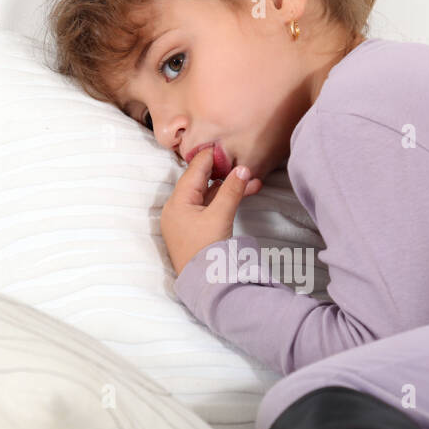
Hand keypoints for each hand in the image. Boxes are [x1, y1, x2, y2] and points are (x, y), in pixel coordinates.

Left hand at [161, 146, 262, 276]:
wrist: (204, 284)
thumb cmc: (206, 250)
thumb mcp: (220, 216)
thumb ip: (231, 190)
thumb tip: (242, 169)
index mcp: (177, 202)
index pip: (194, 171)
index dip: (210, 157)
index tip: (224, 145)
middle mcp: (177, 209)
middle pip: (200, 183)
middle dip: (223, 174)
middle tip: (241, 163)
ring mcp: (185, 220)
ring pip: (207, 196)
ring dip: (227, 188)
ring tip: (251, 182)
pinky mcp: (195, 230)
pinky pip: (209, 208)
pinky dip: (223, 201)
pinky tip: (240, 194)